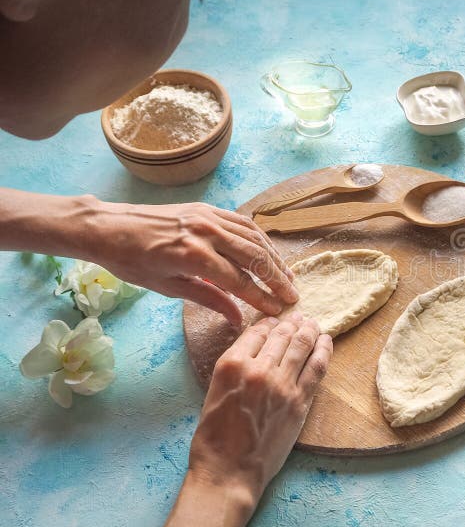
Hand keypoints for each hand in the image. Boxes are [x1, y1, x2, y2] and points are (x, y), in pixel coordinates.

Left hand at [89, 200, 298, 324]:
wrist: (110, 227)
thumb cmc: (132, 262)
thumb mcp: (168, 288)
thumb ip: (208, 299)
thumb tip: (238, 318)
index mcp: (194, 256)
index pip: (239, 280)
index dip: (261, 297)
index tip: (277, 310)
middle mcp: (206, 232)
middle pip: (254, 257)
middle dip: (277, 278)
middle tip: (293, 296)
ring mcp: (208, 216)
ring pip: (254, 237)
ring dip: (274, 258)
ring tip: (288, 277)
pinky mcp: (207, 208)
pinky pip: (243, 223)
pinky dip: (260, 238)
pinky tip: (269, 252)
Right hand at [162, 314, 332, 526]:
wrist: (229, 472)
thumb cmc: (213, 439)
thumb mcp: (213, 392)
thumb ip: (234, 368)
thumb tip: (253, 350)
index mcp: (230, 364)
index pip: (256, 332)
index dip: (269, 323)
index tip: (276, 320)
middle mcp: (257, 369)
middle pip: (281, 336)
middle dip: (291, 324)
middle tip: (299, 317)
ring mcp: (281, 385)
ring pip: (301, 346)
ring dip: (309, 331)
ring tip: (313, 324)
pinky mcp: (299, 402)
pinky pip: (317, 367)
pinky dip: (324, 350)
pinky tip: (326, 341)